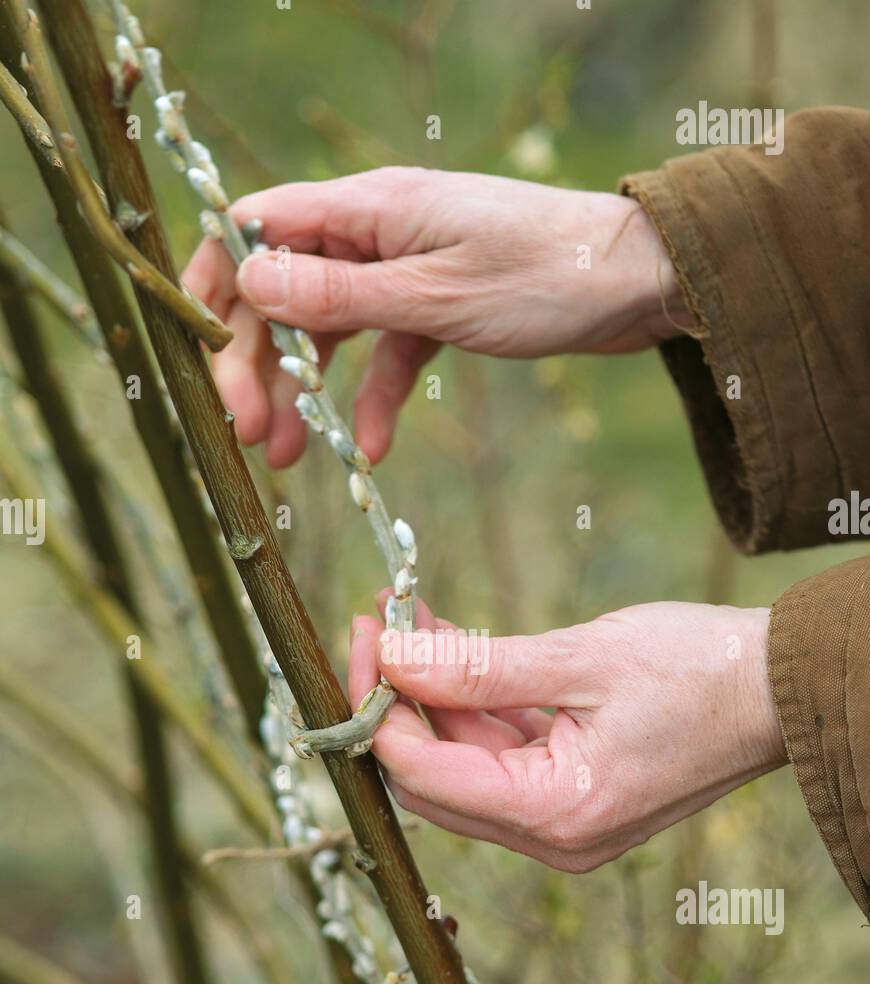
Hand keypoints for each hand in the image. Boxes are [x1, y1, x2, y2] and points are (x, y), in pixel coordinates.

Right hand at [183, 167, 689, 466]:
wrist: (640, 281)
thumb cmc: (546, 276)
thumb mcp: (433, 295)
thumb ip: (339, 296)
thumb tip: (249, 284)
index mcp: (367, 208)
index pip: (256, 229)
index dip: (216, 286)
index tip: (202, 358)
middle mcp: (377, 231)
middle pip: (283, 291)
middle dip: (255, 362)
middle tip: (247, 435)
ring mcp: (406, 268)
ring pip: (328, 329)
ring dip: (302, 392)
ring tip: (288, 457)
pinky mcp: (437, 304)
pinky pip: (385, 353)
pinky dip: (372, 399)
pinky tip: (369, 451)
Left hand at [347, 598, 785, 872]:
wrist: (780, 688)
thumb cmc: (699, 671)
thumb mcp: (581, 659)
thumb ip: (479, 665)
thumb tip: (392, 656)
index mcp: (555, 815)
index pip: (426, 778)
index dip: (379, 710)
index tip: (366, 638)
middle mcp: (552, 837)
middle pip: (436, 779)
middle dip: (397, 702)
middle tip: (377, 624)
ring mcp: (563, 820)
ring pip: (465, 762)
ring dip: (433, 694)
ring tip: (409, 618)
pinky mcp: (573, 793)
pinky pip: (503, 753)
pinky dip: (474, 703)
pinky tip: (452, 645)